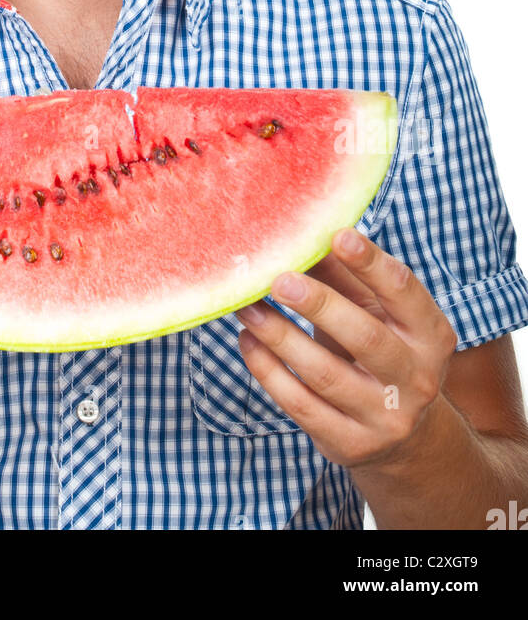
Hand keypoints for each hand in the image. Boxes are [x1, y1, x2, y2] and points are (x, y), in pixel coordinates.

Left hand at [235, 229, 457, 468]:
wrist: (405, 437)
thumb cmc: (381, 352)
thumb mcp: (375, 313)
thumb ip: (343, 275)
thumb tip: (302, 233)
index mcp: (431, 335)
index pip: (403, 292)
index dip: (371, 263)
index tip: (336, 236)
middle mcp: (416, 379)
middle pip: (365, 337)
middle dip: (319, 304)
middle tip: (278, 279)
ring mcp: (386, 418)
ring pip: (326, 374)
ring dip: (279, 336)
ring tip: (247, 307)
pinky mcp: (350, 445)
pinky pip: (301, 405)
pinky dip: (269, 371)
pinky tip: (248, 342)